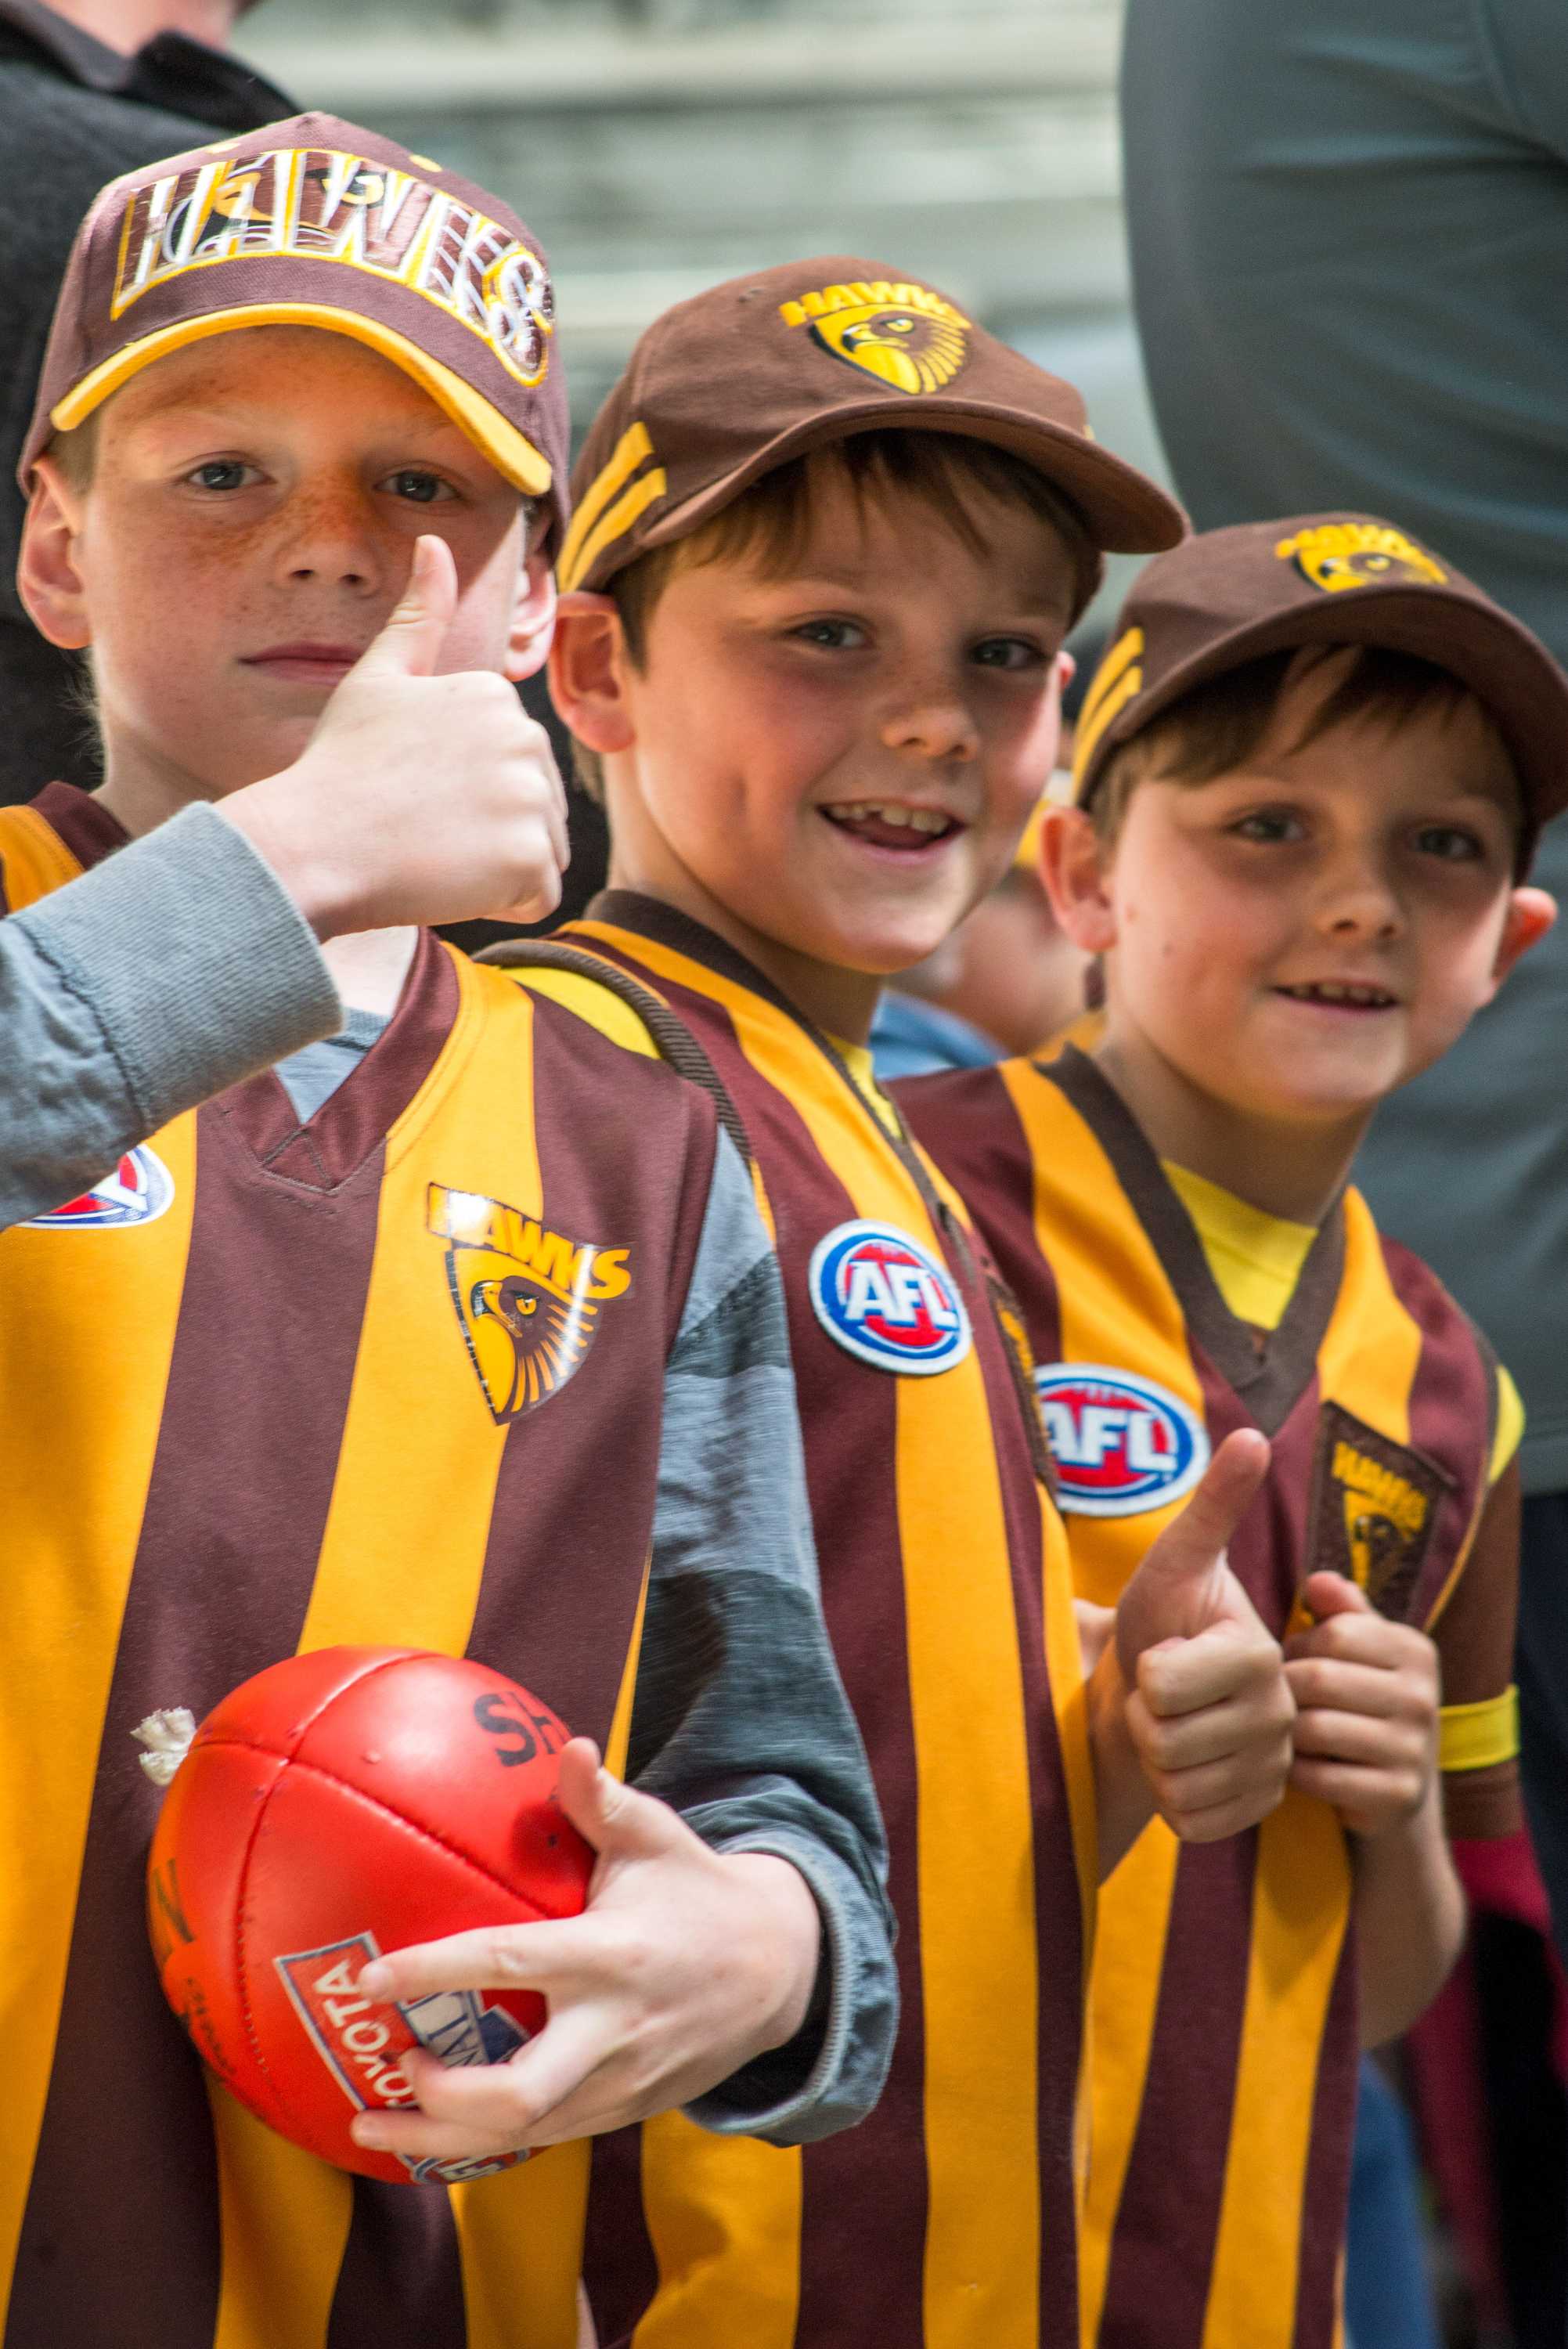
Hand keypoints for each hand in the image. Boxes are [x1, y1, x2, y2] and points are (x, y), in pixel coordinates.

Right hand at [220, 536, 568, 936]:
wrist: (314, 846)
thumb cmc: (339, 769)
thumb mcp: (378, 679)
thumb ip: (420, 615)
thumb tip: (436, 541)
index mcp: (494, 696)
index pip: (509, 767)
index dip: (462, 793)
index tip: (412, 792)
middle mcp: (525, 738)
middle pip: (534, 809)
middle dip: (488, 832)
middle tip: (420, 829)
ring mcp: (530, 798)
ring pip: (542, 852)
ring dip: (497, 870)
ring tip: (435, 855)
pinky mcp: (530, 857)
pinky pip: (540, 896)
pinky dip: (503, 905)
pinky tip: (450, 884)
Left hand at [344, 1739, 820, 2164]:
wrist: (780, 1972)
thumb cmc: (697, 1892)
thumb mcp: (658, 1838)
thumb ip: (602, 1800)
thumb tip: (569, 1746)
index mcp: (608, 1955)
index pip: (508, 1963)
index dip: (433, 1971)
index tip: (369, 1978)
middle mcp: (612, 2030)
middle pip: (517, 2096)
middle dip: (438, 2100)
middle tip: (389, 2069)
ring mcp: (619, 2083)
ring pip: (522, 2135)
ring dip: (441, 2139)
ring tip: (374, 2124)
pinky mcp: (624, 2111)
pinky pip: (544, 2139)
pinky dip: (483, 2144)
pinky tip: (431, 2133)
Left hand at [1098, 1429, 1293, 1858]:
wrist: (1153, 1698)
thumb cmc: (1159, 1623)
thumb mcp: (1177, 1562)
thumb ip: (1214, 1506)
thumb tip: (1253, 1433)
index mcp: (1264, 1652)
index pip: (1162, 1682)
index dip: (1143, 1671)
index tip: (1164, 1650)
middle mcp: (1287, 1715)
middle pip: (1165, 1741)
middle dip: (1143, 1719)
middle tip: (1161, 1695)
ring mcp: (1278, 1770)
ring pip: (1176, 1788)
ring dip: (1153, 1762)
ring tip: (1170, 1729)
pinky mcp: (1258, 1814)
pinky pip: (1191, 1822)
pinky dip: (1171, 1802)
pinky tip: (1184, 1771)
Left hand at [1285, 1571, 1439, 1837]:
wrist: (1399, 1788)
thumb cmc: (1364, 1702)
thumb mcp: (1361, 1651)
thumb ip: (1341, 1611)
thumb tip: (1318, 1580)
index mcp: (1416, 1651)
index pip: (1335, 1633)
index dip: (1300, 1647)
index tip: (1295, 1663)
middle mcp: (1424, 1698)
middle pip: (1319, 1679)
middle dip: (1285, 1690)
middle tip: (1278, 1701)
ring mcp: (1415, 1749)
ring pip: (1314, 1728)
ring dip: (1286, 1732)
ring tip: (1284, 1731)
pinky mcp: (1398, 1795)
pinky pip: (1319, 1777)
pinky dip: (1296, 1772)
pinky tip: (1298, 1766)